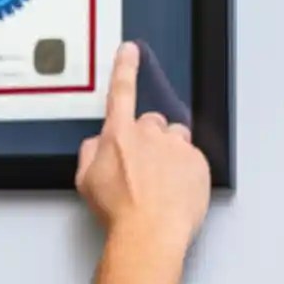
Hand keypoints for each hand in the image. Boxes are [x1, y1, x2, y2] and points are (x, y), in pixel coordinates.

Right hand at [76, 42, 210, 244]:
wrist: (149, 232)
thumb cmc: (118, 211)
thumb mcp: (85, 181)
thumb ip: (89, 153)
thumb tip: (95, 144)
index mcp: (118, 136)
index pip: (121, 91)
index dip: (124, 68)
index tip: (130, 51)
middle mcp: (149, 135)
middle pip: (151, 122)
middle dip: (147, 137)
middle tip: (142, 165)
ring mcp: (176, 147)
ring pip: (174, 138)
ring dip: (168, 151)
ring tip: (160, 180)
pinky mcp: (198, 162)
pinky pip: (191, 157)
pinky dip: (183, 170)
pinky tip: (173, 190)